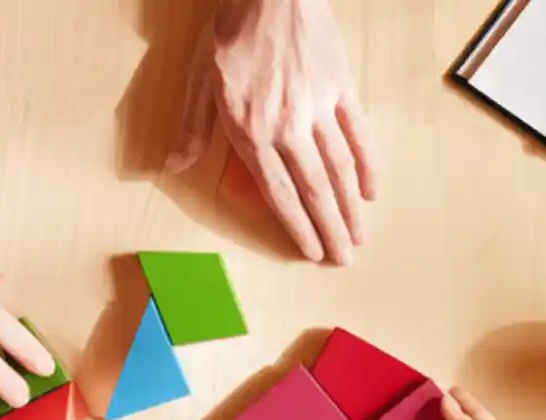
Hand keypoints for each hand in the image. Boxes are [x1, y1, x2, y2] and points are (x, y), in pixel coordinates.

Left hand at [168, 0, 376, 265]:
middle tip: (343, 260)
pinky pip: (358, 135)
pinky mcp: (342, 90)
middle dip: (330, 231)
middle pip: (314, 191)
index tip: (310, 253)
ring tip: (360, 237)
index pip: (279, 192)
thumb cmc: (232, 32)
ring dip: (351, 208)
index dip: (296, 227)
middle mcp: (288, 128)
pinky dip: (367, 165)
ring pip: (339, 170)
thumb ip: (193, 129)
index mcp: (251, 132)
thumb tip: (173, 167)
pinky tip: (372, 191)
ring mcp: (319, 110)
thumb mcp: (199, 80)